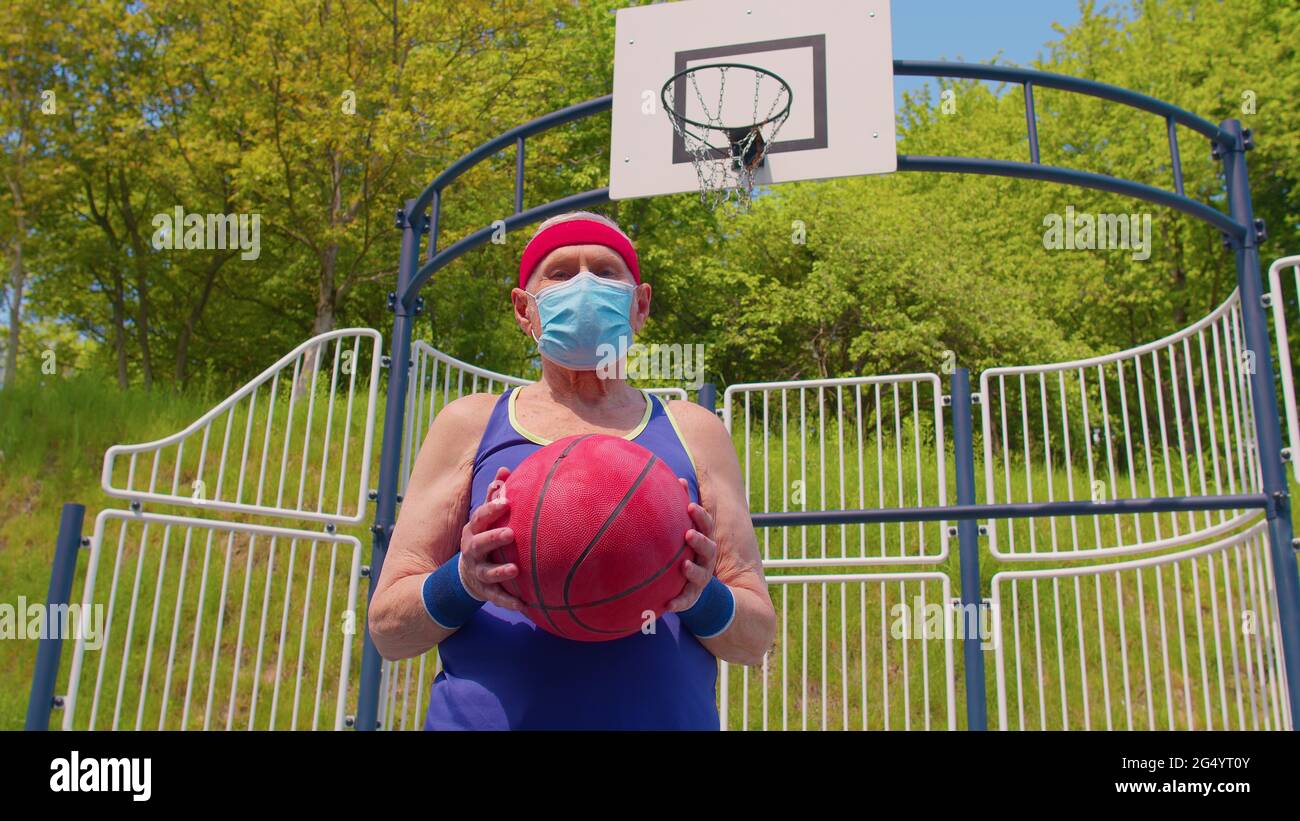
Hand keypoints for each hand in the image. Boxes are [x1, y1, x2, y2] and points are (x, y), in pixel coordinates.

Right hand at [457, 466, 523, 611]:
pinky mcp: (485, 591)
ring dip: (500, 571)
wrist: (466, 575)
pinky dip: (509, 601)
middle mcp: (472, 552)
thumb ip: (494, 496)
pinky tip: (523, 605)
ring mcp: (478, 572)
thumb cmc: (483, 539)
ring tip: (515, 570)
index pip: (479, 518)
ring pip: (487, 573)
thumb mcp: (484, 519)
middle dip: (493, 538)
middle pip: (479, 544)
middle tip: (510, 534)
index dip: (491, 509)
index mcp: (473, 531)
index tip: (507, 501)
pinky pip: (497, 597)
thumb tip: (504, 469)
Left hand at [667, 477, 719, 612]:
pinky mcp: (691, 596)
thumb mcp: (684, 532)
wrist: (689, 585)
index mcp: (704, 541)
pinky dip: (678, 602)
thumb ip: (681, 509)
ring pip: (701, 574)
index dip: (700, 516)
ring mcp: (700, 579)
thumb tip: (679, 479)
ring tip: (684, 565)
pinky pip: (685, 601)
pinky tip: (668, 605)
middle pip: (709, 548)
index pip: (707, 526)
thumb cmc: (684, 551)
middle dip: (700, 541)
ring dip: (693, 570)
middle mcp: (705, 559)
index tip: (690, 506)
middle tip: (688, 534)